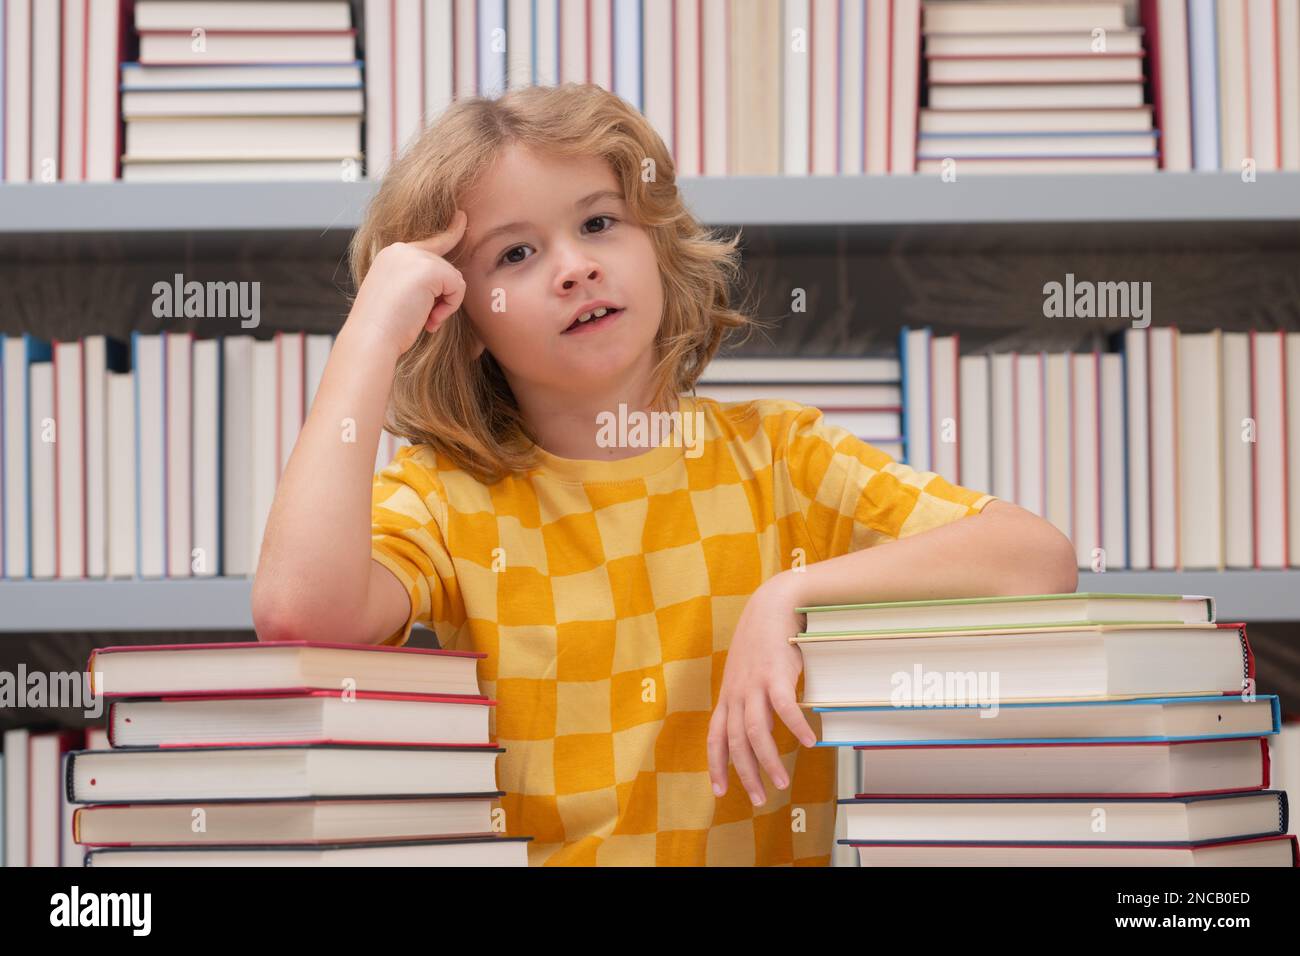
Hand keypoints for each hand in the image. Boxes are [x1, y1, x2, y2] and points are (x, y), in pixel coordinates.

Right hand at [348, 208, 471, 357]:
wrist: (372, 337)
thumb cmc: (385, 327)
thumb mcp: (400, 296)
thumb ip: (420, 282)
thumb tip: (452, 282)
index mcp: (392, 255)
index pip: (430, 241)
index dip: (451, 231)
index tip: (462, 217)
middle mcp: (402, 250)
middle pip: (445, 268)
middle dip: (442, 297)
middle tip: (424, 318)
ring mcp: (414, 256)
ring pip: (453, 278)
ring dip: (446, 304)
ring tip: (425, 319)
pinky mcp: (429, 269)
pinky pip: (457, 287)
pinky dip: (450, 307)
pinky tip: (430, 319)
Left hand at [707, 572, 818, 806]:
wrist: (771, 605)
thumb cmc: (762, 640)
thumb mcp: (748, 673)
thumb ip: (751, 700)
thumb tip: (764, 727)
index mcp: (729, 696)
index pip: (716, 737)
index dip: (716, 765)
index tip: (720, 791)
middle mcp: (737, 693)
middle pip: (736, 743)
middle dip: (746, 774)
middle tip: (758, 798)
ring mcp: (754, 684)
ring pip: (756, 732)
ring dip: (769, 761)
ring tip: (781, 783)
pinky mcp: (775, 673)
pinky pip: (785, 707)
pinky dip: (796, 727)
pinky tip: (809, 742)